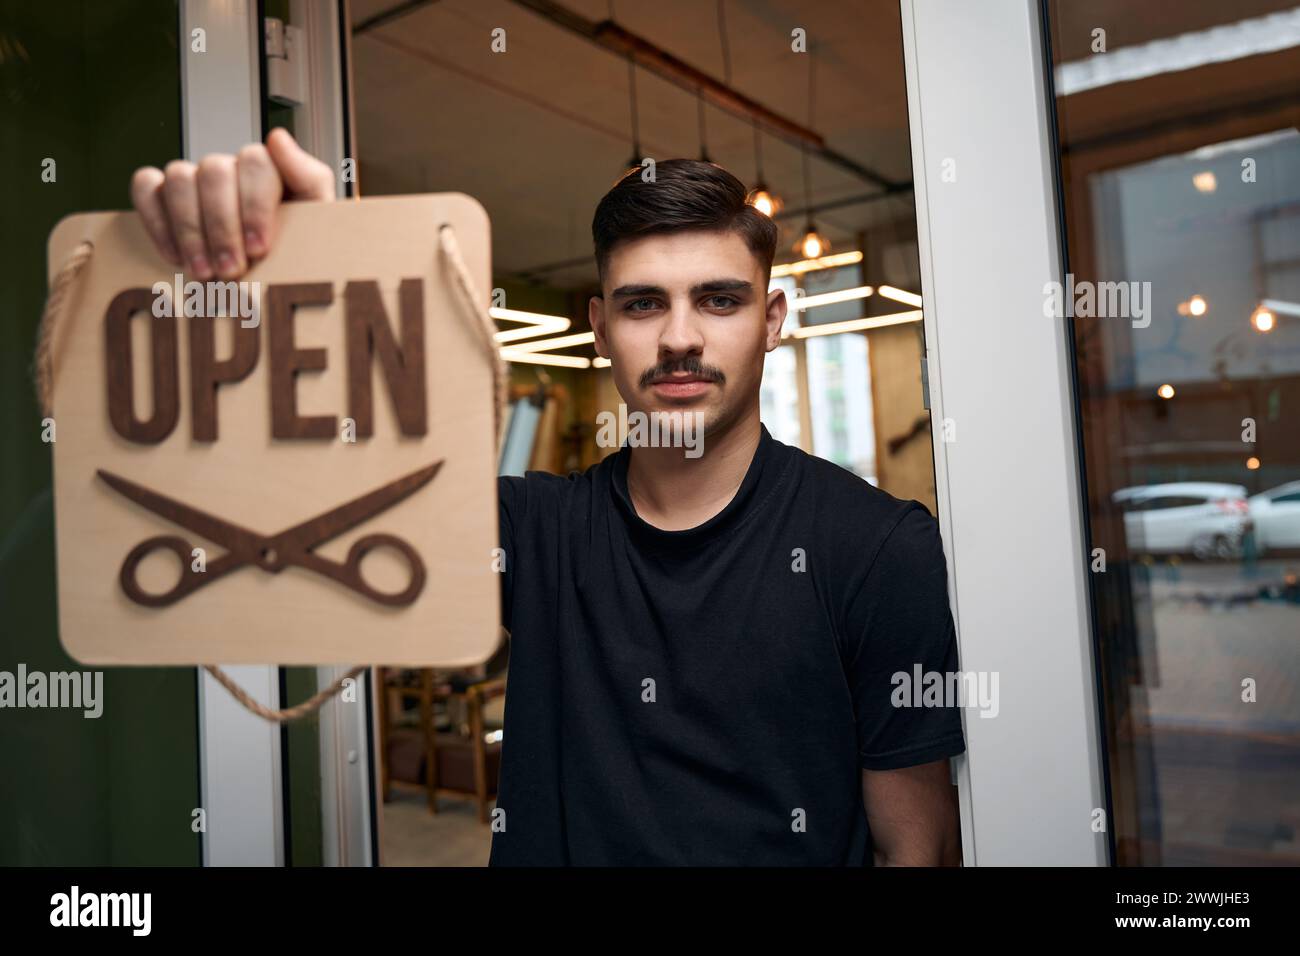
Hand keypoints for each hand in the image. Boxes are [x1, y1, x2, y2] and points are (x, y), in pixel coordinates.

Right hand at [129, 127, 335, 279]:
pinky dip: (156, 221)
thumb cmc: (299, 253)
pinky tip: (175, 256)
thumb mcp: (320, 222)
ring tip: (205, 272)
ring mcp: (196, 179)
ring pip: (179, 178)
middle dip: (222, 226)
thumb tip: (277, 138)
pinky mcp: (164, 194)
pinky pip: (146, 188)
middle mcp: (231, 168)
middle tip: (231, 270)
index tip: (260, 248)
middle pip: (214, 172)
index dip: (254, 206)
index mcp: (271, 170)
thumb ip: (310, 179)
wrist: (276, 284)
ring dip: (190, 229)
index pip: (256, 162)